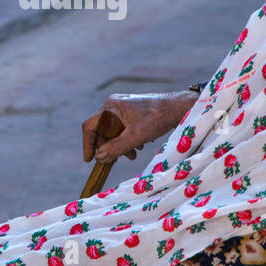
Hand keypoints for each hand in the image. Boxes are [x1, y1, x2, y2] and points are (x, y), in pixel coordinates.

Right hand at [82, 91, 196, 163]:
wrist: (178, 107)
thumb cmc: (157, 119)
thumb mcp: (135, 137)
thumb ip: (116, 148)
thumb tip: (99, 158)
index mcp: (110, 107)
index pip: (89, 126)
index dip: (87, 144)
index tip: (90, 160)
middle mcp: (113, 105)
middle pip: (102, 130)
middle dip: (109, 147)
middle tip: (118, 160)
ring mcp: (122, 107)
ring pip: (113, 130)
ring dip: (120, 145)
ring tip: (133, 154)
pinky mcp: (131, 110)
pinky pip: (122, 127)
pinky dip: (127, 138)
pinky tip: (140, 144)